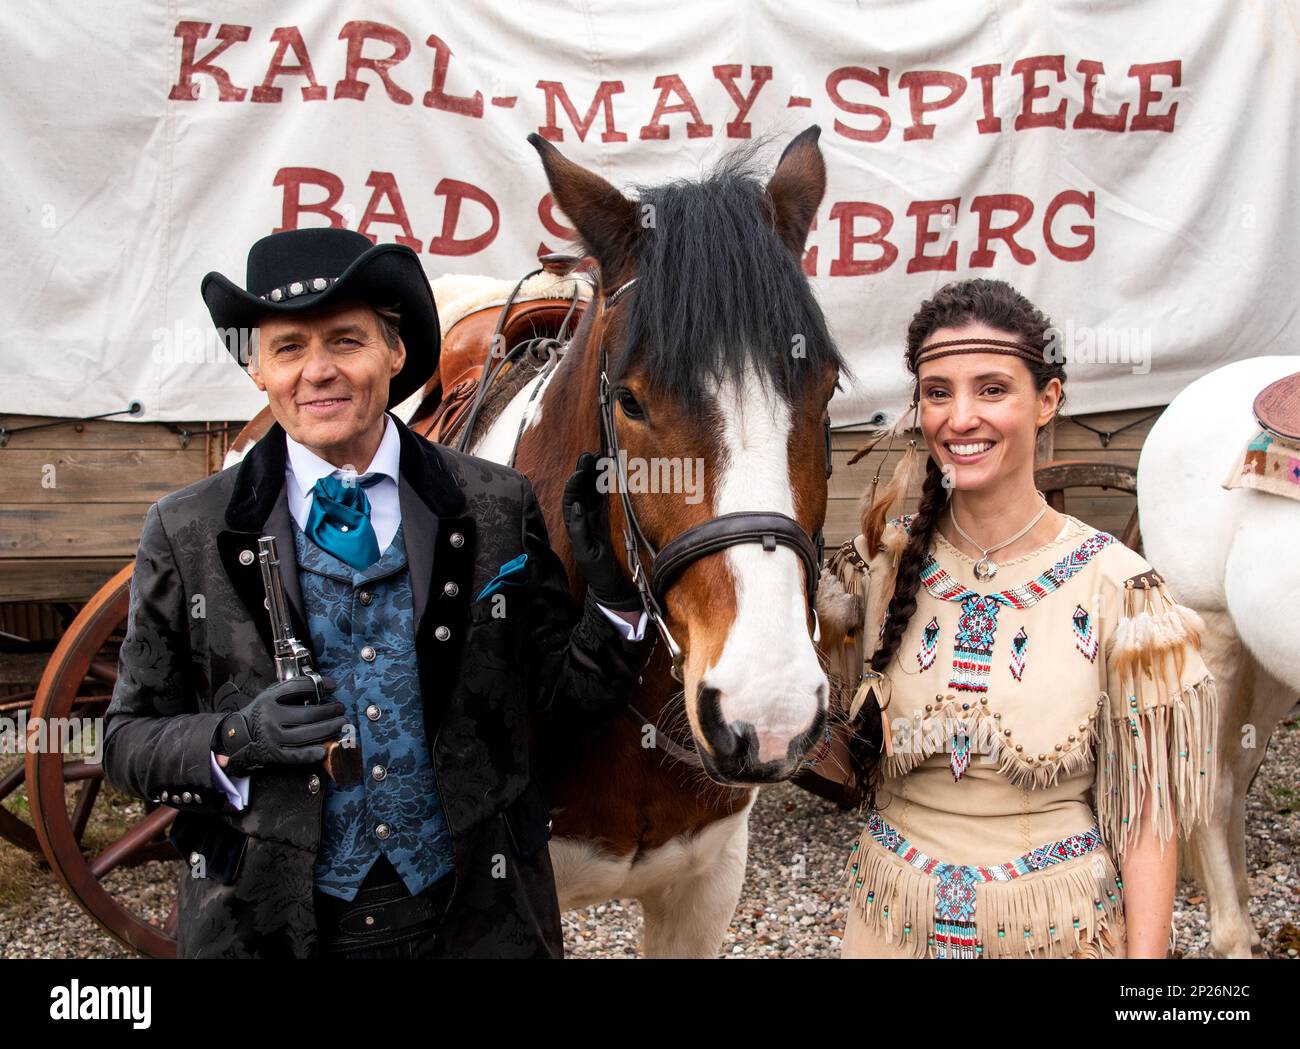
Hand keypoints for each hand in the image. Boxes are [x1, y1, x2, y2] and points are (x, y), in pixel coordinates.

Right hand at [214, 676, 345, 775]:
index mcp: (269, 699)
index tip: (334, 686)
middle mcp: (270, 717)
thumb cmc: (262, 713)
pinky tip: (324, 749)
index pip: (297, 688)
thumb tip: (323, 687)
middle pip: (308, 714)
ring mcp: (272, 737)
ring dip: (328, 729)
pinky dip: (311, 753)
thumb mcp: (270, 696)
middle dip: (330, 711)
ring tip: (341, 723)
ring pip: (306, 734)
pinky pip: (296, 755)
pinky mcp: (274, 754)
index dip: (318, 685)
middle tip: (341, 710)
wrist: (238, 737)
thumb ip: (291, 691)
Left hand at [563, 452, 642, 611]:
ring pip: (593, 491)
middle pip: (582, 490)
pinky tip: (608, 471)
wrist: (611, 584)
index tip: (580, 471)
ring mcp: (595, 518)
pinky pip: (604, 499)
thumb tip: (576, 506)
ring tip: (598, 456)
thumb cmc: (597, 571)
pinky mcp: (606, 520)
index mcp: (574, 525)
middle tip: (589, 454)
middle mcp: (583, 518)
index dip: (574, 484)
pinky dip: (605, 484)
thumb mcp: (587, 553)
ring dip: (595, 474)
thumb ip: (580, 530)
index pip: (571, 499)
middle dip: (584, 472)